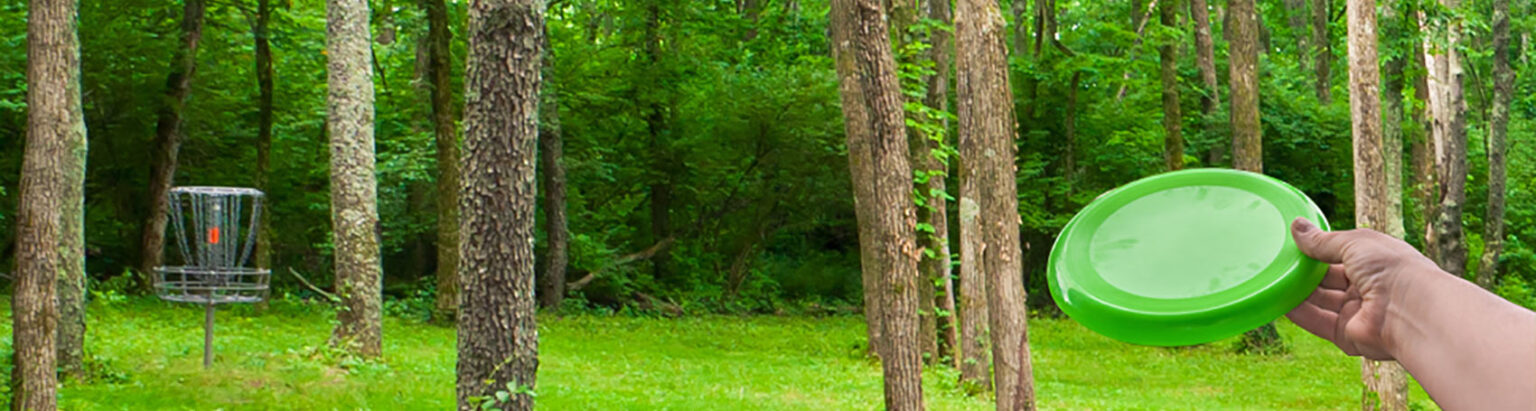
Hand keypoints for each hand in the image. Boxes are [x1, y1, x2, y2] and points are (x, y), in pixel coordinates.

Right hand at [1284, 217, 1438, 359]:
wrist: (1411, 310)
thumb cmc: (1392, 268)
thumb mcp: (1354, 243)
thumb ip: (1323, 240)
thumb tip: (1297, 227)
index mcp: (1375, 263)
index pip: (1342, 257)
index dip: (1319, 252)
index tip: (1295, 246)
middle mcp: (1368, 289)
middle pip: (1329, 281)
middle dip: (1305, 274)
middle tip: (1279, 264)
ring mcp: (1357, 313)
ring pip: (1320, 302)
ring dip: (1298, 293)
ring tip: (1273, 281)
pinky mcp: (1347, 335)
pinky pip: (1318, 323)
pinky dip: (1299, 313)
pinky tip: (1280, 303)